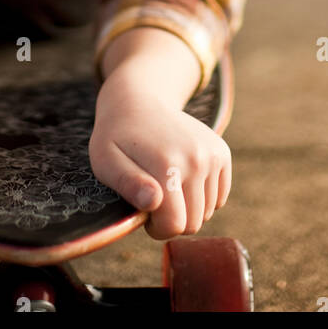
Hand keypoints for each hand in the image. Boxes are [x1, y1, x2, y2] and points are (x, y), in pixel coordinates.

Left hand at [88, 77, 230, 239]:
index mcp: (167, 164)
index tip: (144, 211)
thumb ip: (128, 183)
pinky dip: (203, 196)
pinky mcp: (221, 152)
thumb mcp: (106, 161)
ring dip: (187, 207)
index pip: (175, 225)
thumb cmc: (117, 137)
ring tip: (167, 185)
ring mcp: (212, 154)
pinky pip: (220, 196)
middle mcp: (196, 158)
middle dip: (172, 219)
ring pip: (207, 212)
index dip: (156, 228)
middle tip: (154, 197)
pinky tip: (183, 179)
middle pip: (194, 223)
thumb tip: (153, 202)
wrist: (140, 100)